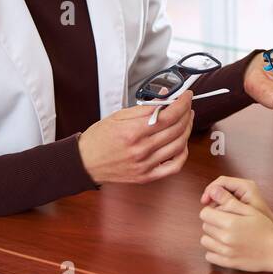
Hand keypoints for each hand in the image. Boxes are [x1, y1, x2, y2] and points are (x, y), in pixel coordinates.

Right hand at [77, 91, 193, 184]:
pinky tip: (182, 143)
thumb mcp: (118, 116)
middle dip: (186, 114)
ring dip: (187, 130)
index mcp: (132, 132)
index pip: (168, 116)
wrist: (85, 162)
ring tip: (186, 121)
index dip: (182, 104)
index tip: (186, 96)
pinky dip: (183, 153)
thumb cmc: (99, 139)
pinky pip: (174, 166)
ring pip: (179, 146)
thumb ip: (143, 109)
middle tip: (187, 106)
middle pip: (176, 129)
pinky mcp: (147, 176)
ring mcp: (145, 165)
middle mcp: (141, 150)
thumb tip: (164, 100)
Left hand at [199, 183, 272, 272]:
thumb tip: (213, 190)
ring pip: (205, 241)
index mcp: (230, 223)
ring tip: (225, 234)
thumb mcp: (250, 210)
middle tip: (226, 223)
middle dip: (212, 222)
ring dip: (212, 236)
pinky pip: (209, 256)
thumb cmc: (265, 228)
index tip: (220, 212)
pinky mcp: (227, 263)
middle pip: (205, 226)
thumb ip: (229, 200)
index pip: (205, 214)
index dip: (211, 211)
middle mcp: (225, 238)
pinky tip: (225, 246)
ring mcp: (225, 252)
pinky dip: (214, 251)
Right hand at [200, 175, 272, 223]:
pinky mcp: (239, 201)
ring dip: (214, 204)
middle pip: (220, 187)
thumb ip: (227, 202)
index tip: (204, 201)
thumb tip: (210, 193)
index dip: (210, 190)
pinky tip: (218, 218)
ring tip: (213, 215)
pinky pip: (224, 202)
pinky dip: (219, 209)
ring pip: (221, 195)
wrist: (272, 231)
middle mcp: (243, 187)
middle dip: (211, 197)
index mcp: (246, 185)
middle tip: (206, 208)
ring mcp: (241, 194)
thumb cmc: (261, 222)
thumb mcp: (242, 212)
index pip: (221, 181)